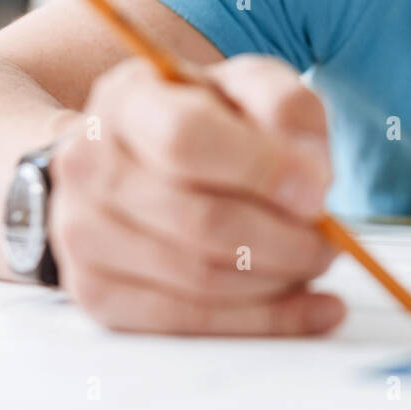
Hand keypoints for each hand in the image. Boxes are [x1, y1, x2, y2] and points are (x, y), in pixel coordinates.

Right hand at [49, 54, 342, 334]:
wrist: (141, 155)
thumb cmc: (209, 119)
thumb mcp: (254, 87)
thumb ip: (287, 109)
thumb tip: (309, 179)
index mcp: (129, 99)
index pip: (187, 139)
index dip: (261, 171)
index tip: (317, 192)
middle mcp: (88, 165)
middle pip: (199, 221)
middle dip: (285, 240)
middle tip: (330, 242)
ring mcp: (80, 233)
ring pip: (198, 278)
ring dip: (278, 281)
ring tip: (315, 264)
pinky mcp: (93, 292)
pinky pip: (185, 322)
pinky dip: (261, 321)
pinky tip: (310, 308)